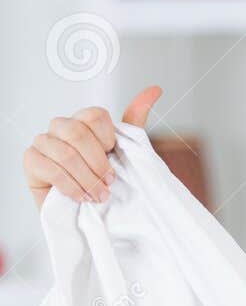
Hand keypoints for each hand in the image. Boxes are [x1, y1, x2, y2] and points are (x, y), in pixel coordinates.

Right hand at [23, 85, 161, 210]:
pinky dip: (70, 187)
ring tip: (98, 196)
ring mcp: (43, 142)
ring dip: (87, 179)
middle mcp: (61, 127)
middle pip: (78, 132)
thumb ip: (134, 122)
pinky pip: (50, 169)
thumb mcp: (124, 153)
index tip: (114, 159)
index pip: (94, 116)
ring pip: (65, 153)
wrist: (87, 216)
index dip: (107, 140)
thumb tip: (154, 89)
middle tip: (109, 184)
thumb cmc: (102, 183)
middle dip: (98, 163)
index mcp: (82, 122)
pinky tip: (81, 198)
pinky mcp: (31, 161)